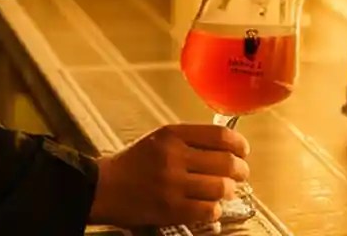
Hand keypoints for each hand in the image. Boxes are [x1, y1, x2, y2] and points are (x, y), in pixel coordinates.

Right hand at [87, 123, 250, 226]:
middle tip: (240, 174)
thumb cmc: (133, 163)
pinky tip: (210, 208)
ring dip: (228, 191)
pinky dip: (215, 210)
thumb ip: (189, 140)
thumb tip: (226, 146)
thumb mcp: (159, 139)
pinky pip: (207, 210)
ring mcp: (172, 184)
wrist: (103, 187)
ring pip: (220, 188)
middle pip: (225, 162)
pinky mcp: (170, 209)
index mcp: (172, 135)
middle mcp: (173, 156)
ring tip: (225, 192)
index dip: (239, 144)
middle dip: (240, 170)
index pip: (219, 136)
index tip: (243, 151)